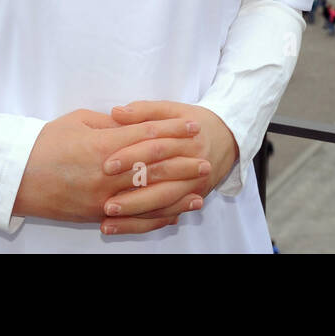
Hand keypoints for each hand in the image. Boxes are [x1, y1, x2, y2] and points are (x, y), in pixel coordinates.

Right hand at [12, 108, 204, 226]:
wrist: (16, 176)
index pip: (147, 136)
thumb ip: (112, 124)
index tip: (192, 125)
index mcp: (103, 146)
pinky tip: (174, 214)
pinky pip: (133, 220)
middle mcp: (107, 174)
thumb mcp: (79, 121)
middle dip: (183, 161)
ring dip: (177, 191)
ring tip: (199, 186)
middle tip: (205, 157)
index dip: (172, 130)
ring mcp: (103, 198)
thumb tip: (136, 122)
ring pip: (148, 195)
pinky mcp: (97, 215)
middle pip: (154, 167)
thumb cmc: (45, 142)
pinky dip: (156, 217)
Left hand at [100, 100, 238, 234]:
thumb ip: (144, 111)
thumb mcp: (172, 109)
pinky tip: (123, 226)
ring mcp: (195, 183)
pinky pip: (169, 213)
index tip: (106, 166)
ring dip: (137, 212)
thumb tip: (116, 112)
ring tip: (109, 217)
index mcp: (186, 137)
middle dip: (133, 191)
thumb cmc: (193, 122)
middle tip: (106, 202)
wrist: (228, 138)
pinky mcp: (194, 197)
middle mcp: (194, 162)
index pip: (156, 147)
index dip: (131, 156)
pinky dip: (145, 222)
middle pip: (161, 177)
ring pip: (165, 200)